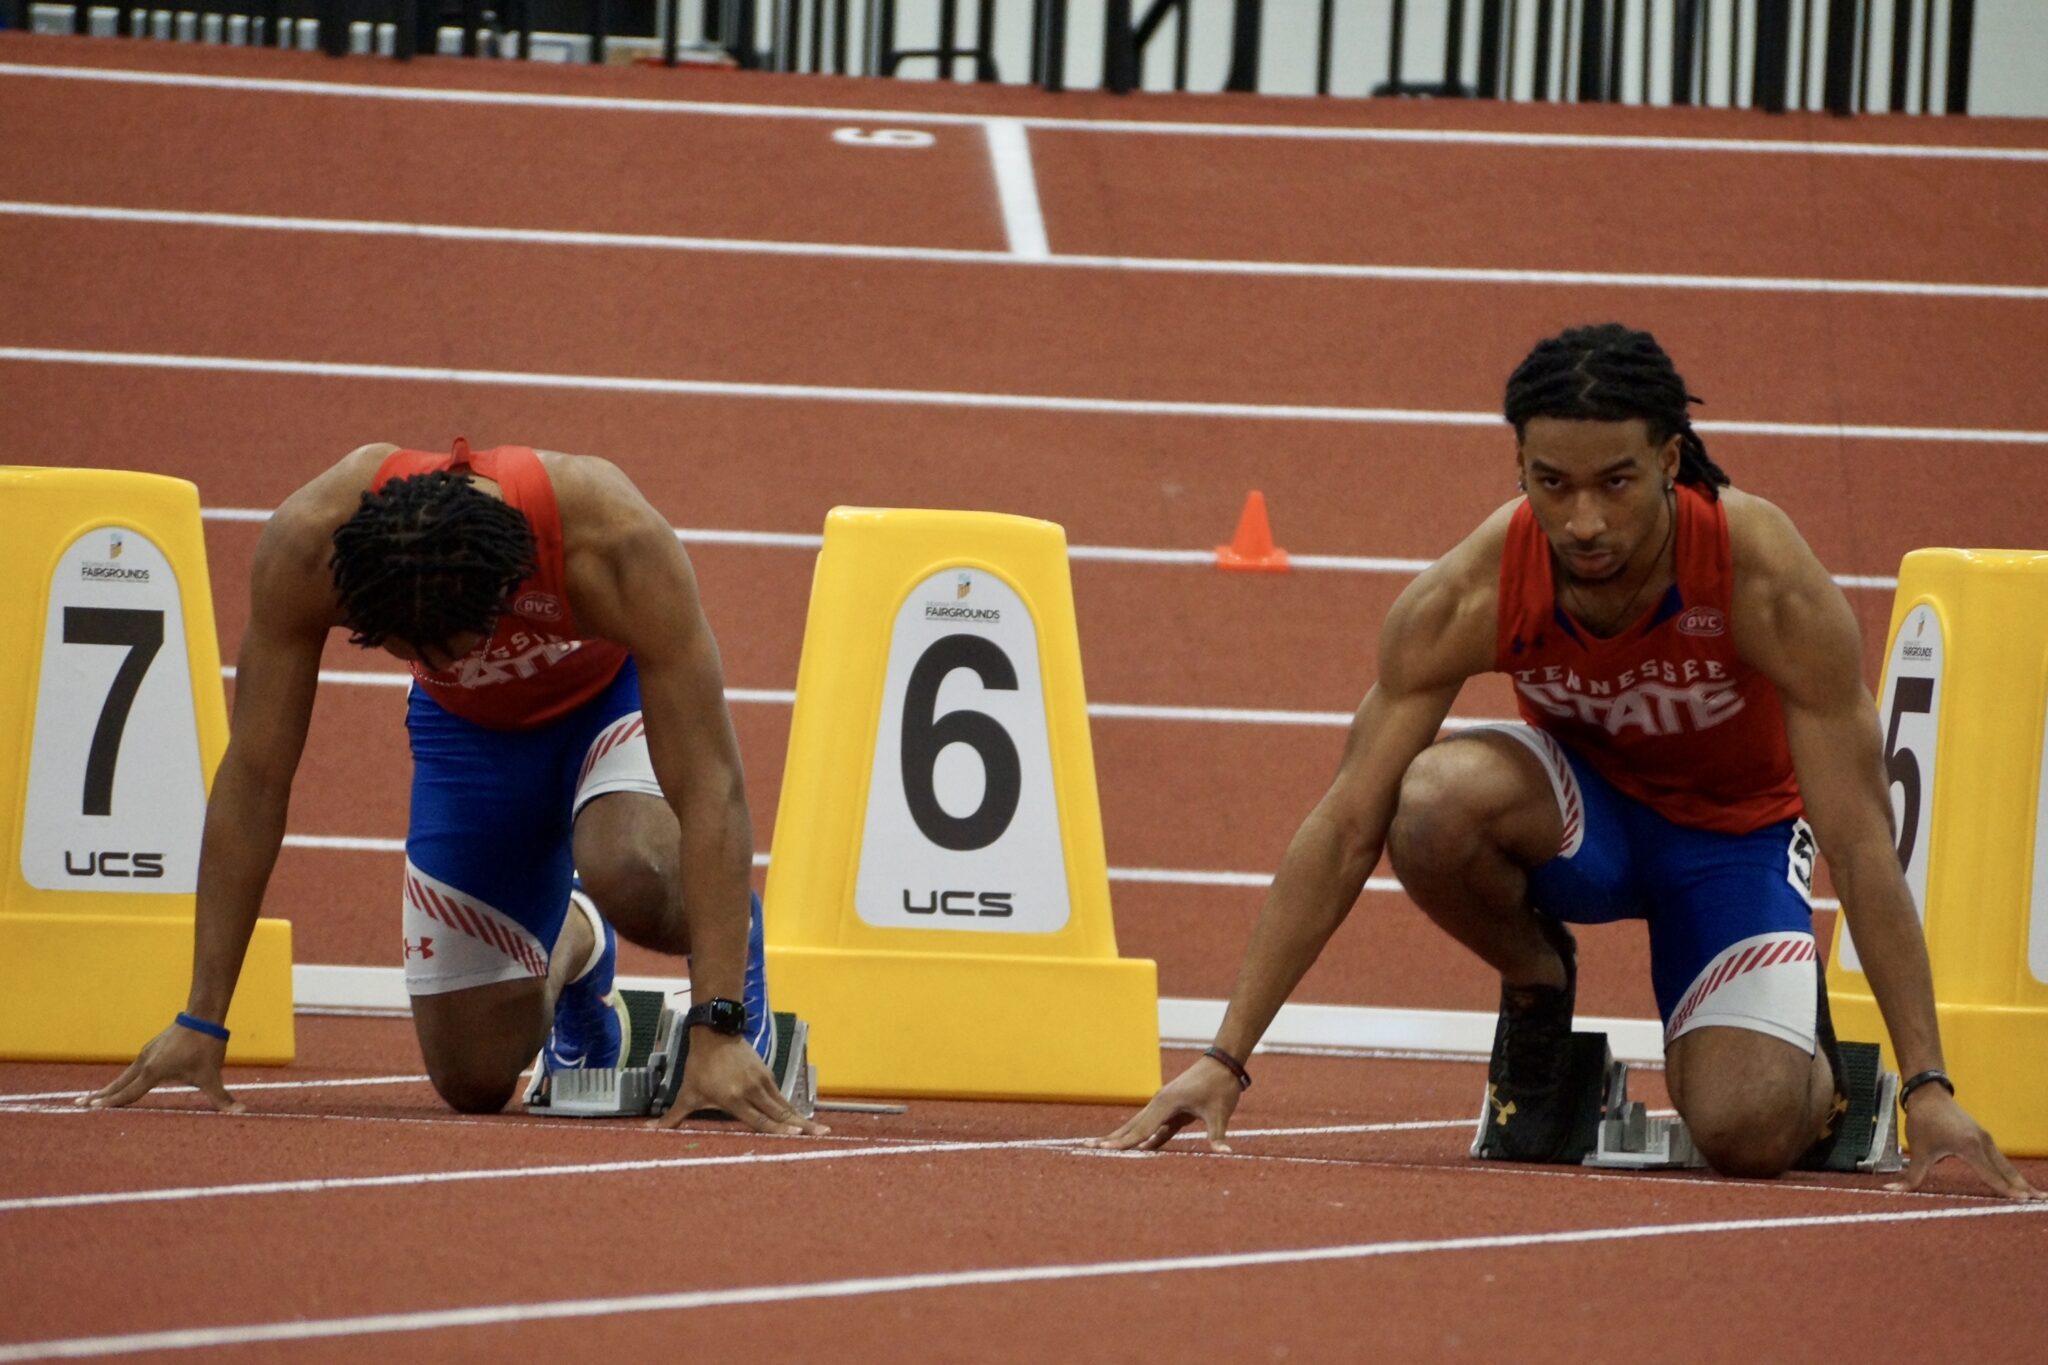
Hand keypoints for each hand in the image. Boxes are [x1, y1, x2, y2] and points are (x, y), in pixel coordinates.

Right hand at [80, 1022, 243, 1112]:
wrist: (203, 1017)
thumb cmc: (206, 1048)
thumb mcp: (212, 1076)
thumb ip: (222, 1098)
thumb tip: (242, 1112)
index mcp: (153, 1072)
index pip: (128, 1093)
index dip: (111, 1104)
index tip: (91, 1110)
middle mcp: (144, 1063)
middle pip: (117, 1084)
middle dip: (99, 1096)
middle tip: (78, 1105)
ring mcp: (146, 1054)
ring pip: (123, 1075)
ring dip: (108, 1087)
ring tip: (93, 1098)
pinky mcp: (151, 1048)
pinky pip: (132, 1067)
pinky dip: (121, 1078)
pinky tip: (119, 1083)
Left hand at [654, 1031, 827, 1136]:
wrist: (714, 1034)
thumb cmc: (700, 1067)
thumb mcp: (687, 1093)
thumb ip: (673, 1117)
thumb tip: (649, 1131)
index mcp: (733, 1098)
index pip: (759, 1119)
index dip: (778, 1129)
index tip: (797, 1136)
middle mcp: (752, 1090)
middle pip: (780, 1113)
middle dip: (802, 1126)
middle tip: (822, 1134)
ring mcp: (762, 1080)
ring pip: (784, 1104)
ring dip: (800, 1117)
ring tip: (819, 1129)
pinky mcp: (766, 1073)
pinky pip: (779, 1094)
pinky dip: (789, 1107)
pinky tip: (798, 1117)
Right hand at [1091, 1054, 1242, 1152]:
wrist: (1223, 1064)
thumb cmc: (1220, 1087)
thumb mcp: (1220, 1113)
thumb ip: (1217, 1136)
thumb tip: (1225, 1153)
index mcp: (1167, 1104)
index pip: (1142, 1129)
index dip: (1124, 1142)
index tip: (1104, 1149)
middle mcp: (1159, 1102)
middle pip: (1131, 1125)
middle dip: (1111, 1138)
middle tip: (1087, 1146)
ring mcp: (1163, 1105)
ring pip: (1138, 1125)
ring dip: (1121, 1136)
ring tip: (1102, 1145)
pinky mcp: (1171, 1109)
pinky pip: (1152, 1127)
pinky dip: (1142, 1137)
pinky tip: (1135, 1149)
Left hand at [1890, 1090, 2043, 1199]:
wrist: (1929, 1094)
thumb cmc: (1923, 1120)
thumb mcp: (1917, 1150)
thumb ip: (1911, 1175)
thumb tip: (1892, 1189)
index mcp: (1969, 1147)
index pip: (1991, 1174)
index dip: (2006, 1190)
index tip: (2022, 1201)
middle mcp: (1983, 1143)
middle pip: (2006, 1171)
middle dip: (2023, 1187)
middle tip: (2040, 1201)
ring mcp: (1986, 1138)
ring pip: (2006, 1164)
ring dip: (2020, 1180)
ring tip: (2036, 1195)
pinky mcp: (1984, 1136)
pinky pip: (2001, 1158)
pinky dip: (2011, 1171)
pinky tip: (2018, 1180)